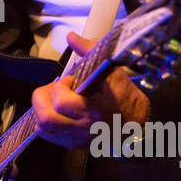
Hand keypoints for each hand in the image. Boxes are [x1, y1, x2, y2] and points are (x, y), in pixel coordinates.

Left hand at [32, 31, 148, 148]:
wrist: (138, 125)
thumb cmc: (125, 98)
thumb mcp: (113, 71)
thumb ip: (90, 52)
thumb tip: (71, 37)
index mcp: (93, 109)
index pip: (61, 101)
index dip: (59, 87)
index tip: (69, 80)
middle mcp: (83, 127)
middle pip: (46, 117)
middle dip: (42, 99)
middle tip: (53, 91)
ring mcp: (77, 138)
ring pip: (44, 128)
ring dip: (42, 110)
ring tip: (53, 100)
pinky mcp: (74, 144)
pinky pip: (48, 136)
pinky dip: (45, 122)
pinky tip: (56, 112)